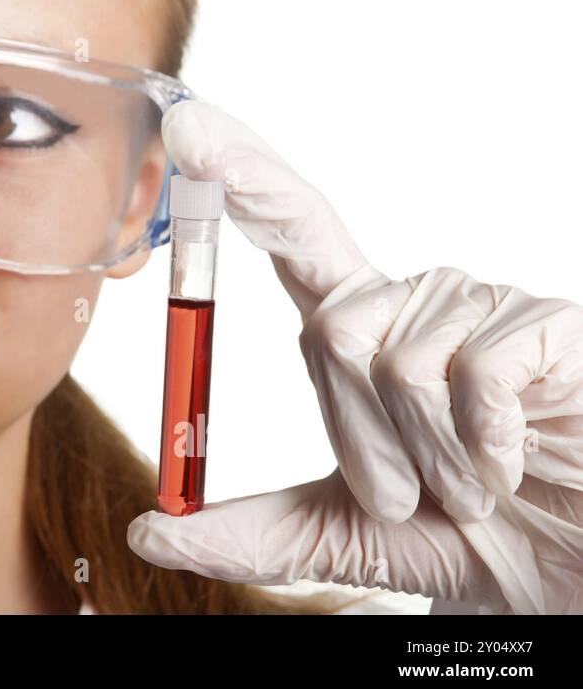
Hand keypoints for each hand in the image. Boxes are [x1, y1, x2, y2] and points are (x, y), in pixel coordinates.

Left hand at [127, 99, 582, 613]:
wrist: (575, 563)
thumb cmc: (467, 534)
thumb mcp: (345, 537)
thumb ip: (250, 533)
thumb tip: (148, 532)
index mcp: (357, 329)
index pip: (291, 233)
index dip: (243, 176)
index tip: (187, 126)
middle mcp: (411, 301)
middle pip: (331, 330)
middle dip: (363, 443)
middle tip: (414, 495)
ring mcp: (480, 306)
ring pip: (399, 363)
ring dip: (429, 457)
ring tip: (476, 477)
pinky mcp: (545, 324)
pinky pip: (476, 374)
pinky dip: (485, 445)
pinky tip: (515, 456)